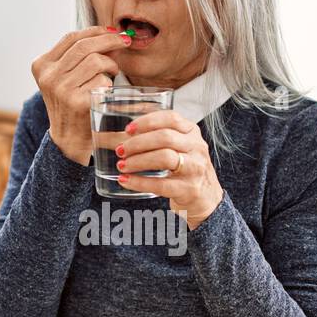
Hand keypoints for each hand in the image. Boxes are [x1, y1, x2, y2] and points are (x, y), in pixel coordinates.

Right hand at [31, 25, 131, 164]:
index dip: (95, 31)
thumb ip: (80, 56)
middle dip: (110, 40)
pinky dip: (109, 83)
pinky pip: (102, 81)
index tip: (113, 31)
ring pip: (95, 61)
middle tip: (125, 42)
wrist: (68, 139)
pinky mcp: (77, 102)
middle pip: (85, 46)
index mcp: (42, 65)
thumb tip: (111, 34)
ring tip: (112, 73)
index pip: (71, 37)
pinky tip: (106, 91)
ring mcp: (61, 90)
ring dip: (111, 65)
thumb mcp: (66, 77)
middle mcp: (48, 76)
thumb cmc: (72, 103)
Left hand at [113, 110, 223, 228]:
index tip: (129, 129)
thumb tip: (110, 136)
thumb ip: (153, 138)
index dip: (147, 122)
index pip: (171, 118)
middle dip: (138, 143)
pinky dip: (139, 182)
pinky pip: (161, 184)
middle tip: (121, 150)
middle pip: (165, 137)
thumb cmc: (186, 168)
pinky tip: (126, 180)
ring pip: (165, 158)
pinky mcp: (189, 189)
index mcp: (192, 132)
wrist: (206, 198)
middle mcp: (196, 147)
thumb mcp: (177, 147)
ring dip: (138, 161)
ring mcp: (195, 168)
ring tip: (122, 165)